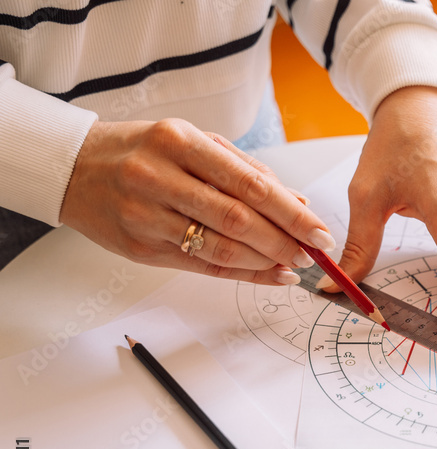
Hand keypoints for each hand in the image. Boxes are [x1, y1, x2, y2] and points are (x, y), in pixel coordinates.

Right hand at [60, 118, 337, 284]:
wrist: (73, 168)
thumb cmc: (142, 151)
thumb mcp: (192, 142)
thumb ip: (244, 170)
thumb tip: (297, 201)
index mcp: (179, 142)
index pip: (250, 184)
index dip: (292, 213)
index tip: (319, 230)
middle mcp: (160, 177)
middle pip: (238, 219)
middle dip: (284, 240)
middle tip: (311, 252)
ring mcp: (146, 216)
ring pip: (220, 247)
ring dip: (265, 261)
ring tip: (293, 264)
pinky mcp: (139, 249)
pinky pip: (202, 266)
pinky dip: (242, 273)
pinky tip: (268, 274)